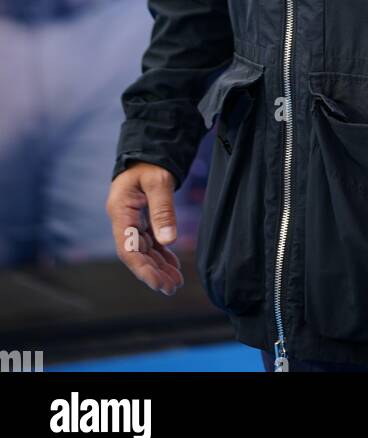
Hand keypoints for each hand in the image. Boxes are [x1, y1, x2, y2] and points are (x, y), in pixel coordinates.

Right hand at [106, 163, 184, 295]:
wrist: (148, 150)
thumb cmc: (150, 163)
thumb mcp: (158, 181)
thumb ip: (163, 210)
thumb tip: (169, 240)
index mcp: (121, 211)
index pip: (128, 249)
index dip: (142, 269)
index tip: (158, 283)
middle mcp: (123, 220)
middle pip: (136, 254)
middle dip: (153, 272)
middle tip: (173, 287)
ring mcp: (131, 221)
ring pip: (144, 250)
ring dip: (159, 266)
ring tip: (176, 282)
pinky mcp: (141, 220)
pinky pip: (150, 242)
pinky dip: (162, 254)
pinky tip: (174, 266)